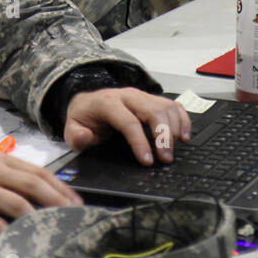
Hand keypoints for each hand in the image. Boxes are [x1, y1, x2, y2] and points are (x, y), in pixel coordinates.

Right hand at [0, 155, 81, 237]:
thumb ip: (13, 179)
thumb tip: (47, 195)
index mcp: (2, 162)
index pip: (39, 172)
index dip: (61, 188)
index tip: (76, 202)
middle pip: (33, 185)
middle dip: (57, 202)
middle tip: (71, 216)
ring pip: (18, 204)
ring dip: (37, 219)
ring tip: (51, 230)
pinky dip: (10, 233)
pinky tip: (20, 241)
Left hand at [64, 88, 191, 164]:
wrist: (89, 102)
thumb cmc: (85, 118)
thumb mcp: (72, 128)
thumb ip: (76, 135)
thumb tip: (85, 137)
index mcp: (108, 103)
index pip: (129, 122)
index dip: (140, 142)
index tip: (147, 161)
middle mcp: (128, 96)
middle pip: (153, 111)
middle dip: (163, 136)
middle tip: (166, 159)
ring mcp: (143, 96)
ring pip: (166, 107)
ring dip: (175, 129)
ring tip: (174, 151)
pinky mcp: (153, 99)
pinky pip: (173, 105)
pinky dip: (183, 120)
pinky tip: (185, 136)